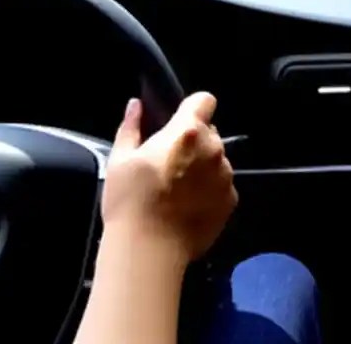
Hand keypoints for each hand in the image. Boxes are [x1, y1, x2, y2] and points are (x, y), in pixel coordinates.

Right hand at [102, 93, 236, 261]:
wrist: (150, 250)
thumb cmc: (130, 202)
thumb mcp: (120, 160)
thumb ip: (131, 127)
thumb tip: (136, 106)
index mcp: (187, 132)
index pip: (204, 100)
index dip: (192, 107)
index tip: (178, 121)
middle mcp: (213, 150)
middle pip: (210, 132)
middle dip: (193, 140)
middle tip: (169, 161)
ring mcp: (225, 176)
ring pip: (216, 160)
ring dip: (202, 166)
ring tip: (177, 188)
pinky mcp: (230, 201)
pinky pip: (222, 185)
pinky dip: (209, 190)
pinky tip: (188, 205)